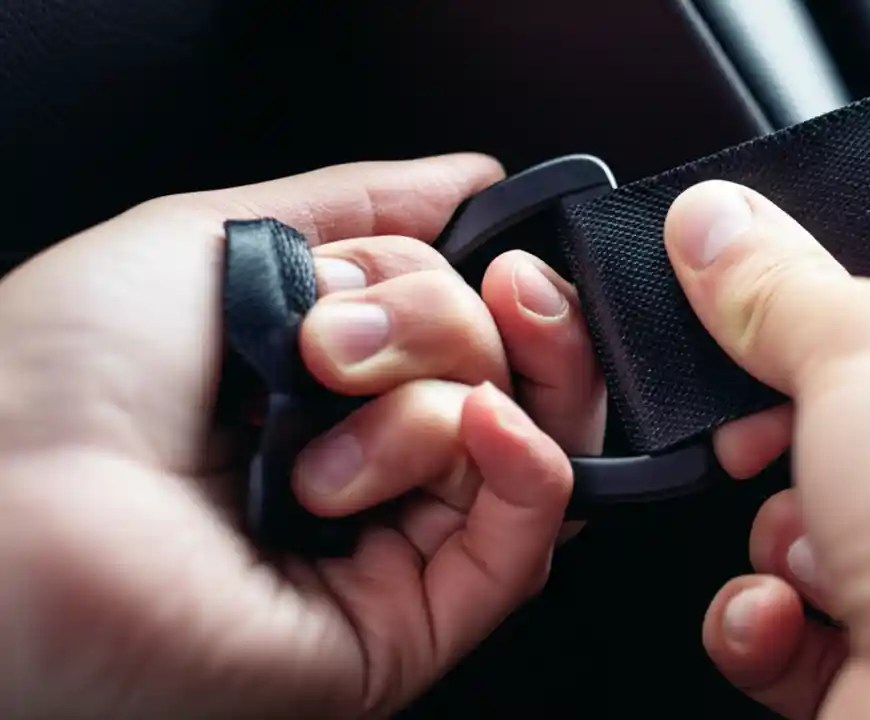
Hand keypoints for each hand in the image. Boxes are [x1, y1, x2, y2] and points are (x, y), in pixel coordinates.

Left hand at [0, 154, 603, 718]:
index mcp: (329, 387)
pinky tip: (484, 420)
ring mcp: (387, 550)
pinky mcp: (403, 627)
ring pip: (520, 447)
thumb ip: (360, 208)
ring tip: (331, 384)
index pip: (475, 330)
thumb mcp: (219, 237)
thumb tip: (472, 182)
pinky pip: (521, 543)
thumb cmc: (55, 377)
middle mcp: (366, 467)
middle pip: (509, 380)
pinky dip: (529, 464)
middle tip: (377, 317)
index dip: (503, 286)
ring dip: (451, 379)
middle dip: (458, 320)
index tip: (498, 252)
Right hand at [662, 181, 869, 719]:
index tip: (780, 284)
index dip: (868, 287)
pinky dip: (766, 619)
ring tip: (807, 548)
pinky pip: (797, 623)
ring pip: (820, 524)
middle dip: (794, 428)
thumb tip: (715, 224)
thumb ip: (787, 283)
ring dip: (782, 532)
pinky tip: (784, 615)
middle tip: (764, 420)